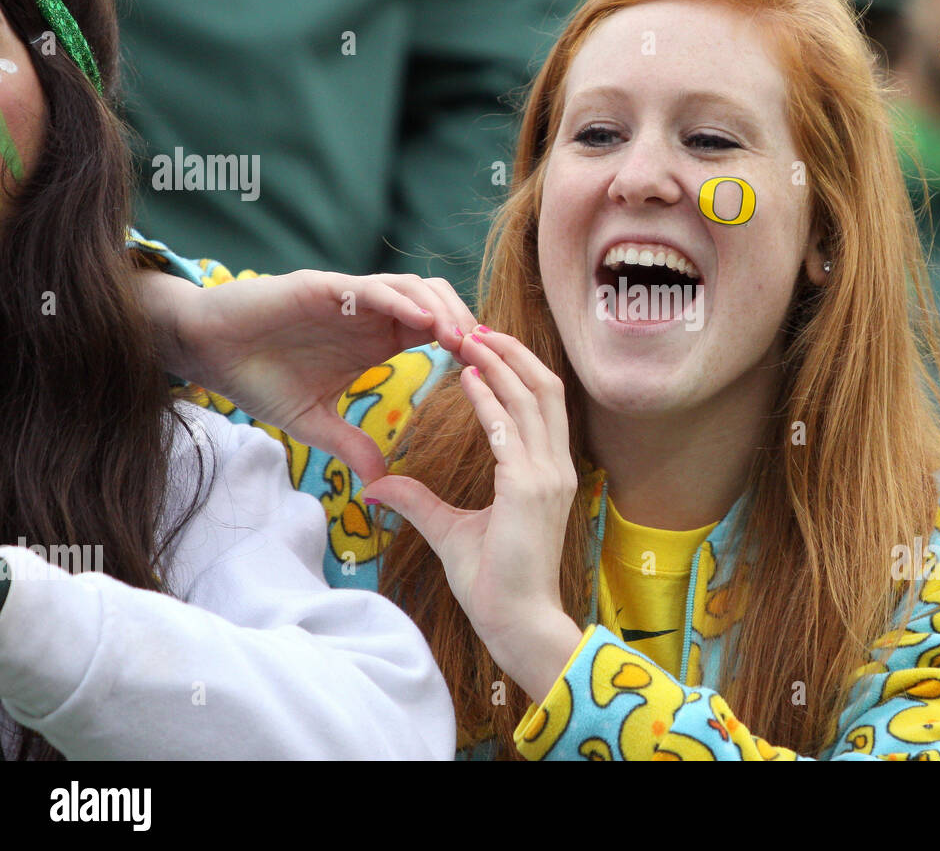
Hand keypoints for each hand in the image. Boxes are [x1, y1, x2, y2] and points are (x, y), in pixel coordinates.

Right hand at [139, 269, 477, 481]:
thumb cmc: (258, 376)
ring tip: (463, 340)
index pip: (439, 332)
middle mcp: (372, 313)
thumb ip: (351, 444)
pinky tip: (421, 322)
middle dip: (468, 327)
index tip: (492, 379)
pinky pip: (372, 288)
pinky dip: (401, 301)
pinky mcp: (323, 287)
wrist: (206, 349)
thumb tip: (381, 483)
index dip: (468, 349)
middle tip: (488, 359)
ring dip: (443, 310)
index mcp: (378, 339)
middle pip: (440, 305)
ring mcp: (350, 297)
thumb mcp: (313, 421)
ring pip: (415, 288)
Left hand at [362, 326, 581, 703]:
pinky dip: (490, 398)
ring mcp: (548, 475)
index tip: (480, 344)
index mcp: (547, 472)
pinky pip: (510, 429)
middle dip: (511, 351)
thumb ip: (419, 502)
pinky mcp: (531, 488)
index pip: (539, 402)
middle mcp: (555, 466)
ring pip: (534, 396)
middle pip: (544, 386)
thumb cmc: (494, 583)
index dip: (514, 368)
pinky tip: (466, 375)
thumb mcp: (449, 530)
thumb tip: (378, 487)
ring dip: (502, 362)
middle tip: (474, 325)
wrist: (517, 622)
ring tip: (469, 335)